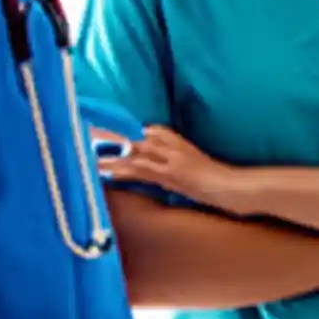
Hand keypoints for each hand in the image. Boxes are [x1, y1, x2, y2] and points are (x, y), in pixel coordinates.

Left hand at [100, 126, 241, 211]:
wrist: (233, 188)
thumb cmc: (216, 180)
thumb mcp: (192, 166)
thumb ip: (171, 163)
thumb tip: (147, 167)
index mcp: (178, 143)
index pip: (146, 131)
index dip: (123, 130)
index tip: (101, 130)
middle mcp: (174, 148)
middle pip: (136, 137)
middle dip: (111, 136)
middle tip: (85, 134)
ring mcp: (173, 160)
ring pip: (136, 152)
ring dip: (112, 153)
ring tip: (88, 154)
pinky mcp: (173, 175)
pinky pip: (144, 171)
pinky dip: (126, 170)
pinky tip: (108, 172)